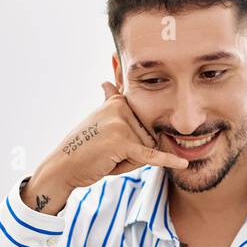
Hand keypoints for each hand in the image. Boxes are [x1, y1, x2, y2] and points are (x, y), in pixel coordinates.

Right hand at [22, 83, 188, 214]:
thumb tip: (106, 81)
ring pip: (146, 152)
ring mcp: (121, 123)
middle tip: (106, 154)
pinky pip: (149, 155)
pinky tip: (182, 164)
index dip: (133, 144)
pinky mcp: (122, 142)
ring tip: (106, 159)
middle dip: (132, 155)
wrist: (63, 166)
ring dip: (129, 164)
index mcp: (118, 100)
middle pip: (148, 139)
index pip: (145, 126)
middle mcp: (120, 107)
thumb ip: (109, 101)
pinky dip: (166, 161)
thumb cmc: (84, 146)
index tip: (108, 144)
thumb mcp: (99, 119)